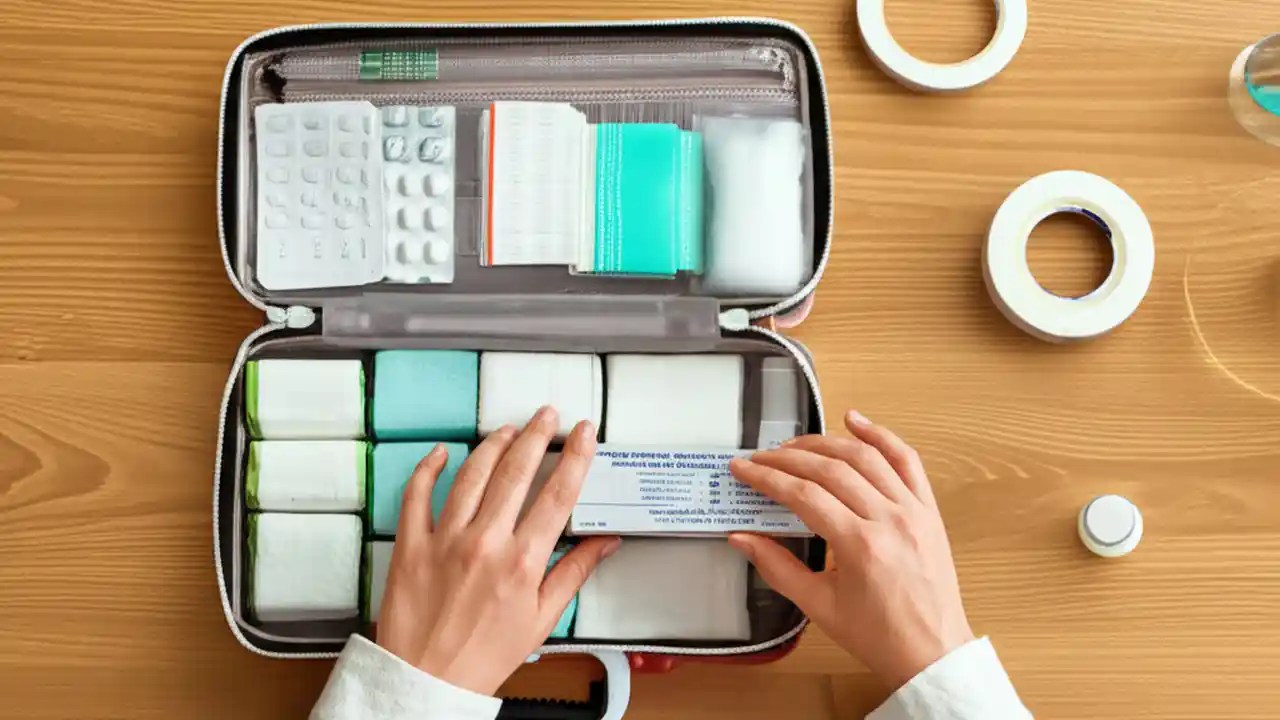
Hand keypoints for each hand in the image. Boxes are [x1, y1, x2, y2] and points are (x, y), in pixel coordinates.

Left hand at [376, 407, 620, 694]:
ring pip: (472, 474)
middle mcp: (484, 543)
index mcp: (522, 562)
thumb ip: (573, 573)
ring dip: (493, 444)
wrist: (426, 681)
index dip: (576, 457)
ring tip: (507, 429)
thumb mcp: (542, 619)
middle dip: (536, 435)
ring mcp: (444, 540)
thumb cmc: (483, 657)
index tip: (583, 433)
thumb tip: (604, 543)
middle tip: (546, 416)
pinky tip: (442, 452)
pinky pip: (417, 493)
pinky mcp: (410, 545)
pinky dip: (430, 467)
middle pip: (516, 472)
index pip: (558, 495)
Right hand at [727, 411, 972, 690]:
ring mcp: (913, 510)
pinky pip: (906, 461)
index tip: (742, 469)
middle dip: (787, 457)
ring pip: (865, 457)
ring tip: (794, 443)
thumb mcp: (818, 606)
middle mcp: (889, 519)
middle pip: (830, 469)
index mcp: (860, 545)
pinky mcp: (928, 509)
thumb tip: (740, 538)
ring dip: (825, 442)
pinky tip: (855, 420)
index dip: (767, 478)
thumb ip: (776, 567)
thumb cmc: (878, 636)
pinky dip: (881, 436)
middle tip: (760, 457)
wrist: (932, 652)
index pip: (803, 495)